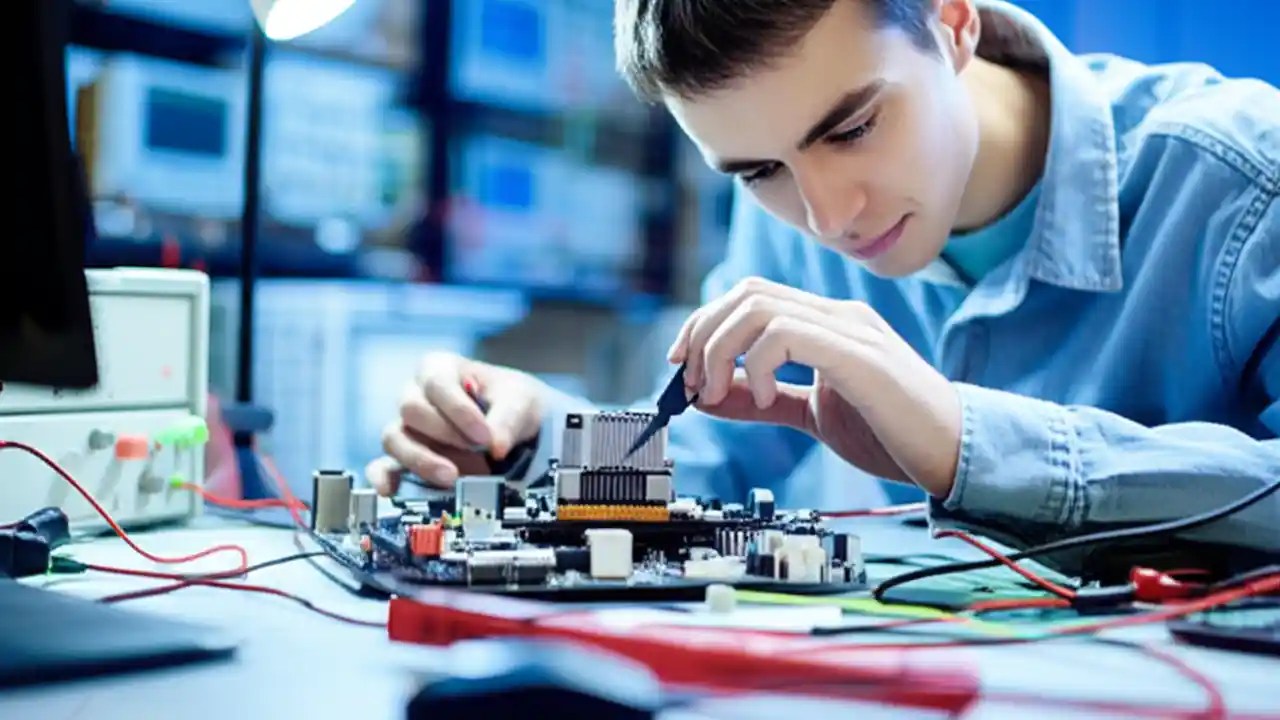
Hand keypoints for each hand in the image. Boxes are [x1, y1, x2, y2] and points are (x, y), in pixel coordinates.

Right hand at [365, 352, 545, 494]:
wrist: (511, 425)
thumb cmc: (509, 402)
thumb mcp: (520, 401)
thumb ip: (508, 419)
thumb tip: (496, 447)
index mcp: (439, 368)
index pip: (437, 384)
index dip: (459, 412)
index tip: (484, 437)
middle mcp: (415, 394)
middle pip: (411, 410)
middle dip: (445, 434)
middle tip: (477, 451)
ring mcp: (406, 427)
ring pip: (394, 439)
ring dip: (421, 460)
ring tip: (452, 477)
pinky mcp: (404, 458)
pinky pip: (382, 467)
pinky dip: (384, 479)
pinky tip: (391, 491)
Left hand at [669, 277, 961, 496]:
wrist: (955, 454)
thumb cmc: (893, 433)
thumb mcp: (813, 413)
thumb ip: (765, 399)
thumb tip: (709, 395)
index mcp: (828, 324)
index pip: (751, 297)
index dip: (705, 324)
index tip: (683, 367)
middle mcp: (838, 316)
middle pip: (747, 293)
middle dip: (702, 334)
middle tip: (691, 383)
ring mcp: (850, 330)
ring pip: (759, 307)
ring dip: (721, 349)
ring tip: (717, 392)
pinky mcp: (858, 355)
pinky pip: (786, 335)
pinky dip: (756, 366)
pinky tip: (760, 399)